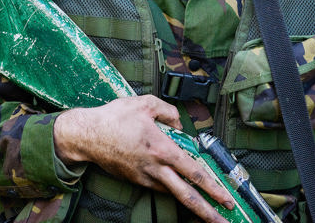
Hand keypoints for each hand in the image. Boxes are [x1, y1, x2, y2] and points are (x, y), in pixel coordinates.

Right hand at [53, 95, 234, 222]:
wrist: (87, 135)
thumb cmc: (113, 119)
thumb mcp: (144, 104)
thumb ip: (168, 111)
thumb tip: (179, 123)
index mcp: (162, 149)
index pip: (194, 172)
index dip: (213, 187)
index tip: (227, 197)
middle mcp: (155, 168)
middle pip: (186, 196)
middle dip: (207, 211)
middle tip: (224, 222)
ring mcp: (145, 177)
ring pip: (173, 194)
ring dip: (191, 204)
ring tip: (206, 212)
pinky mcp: (136, 179)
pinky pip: (159, 187)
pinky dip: (172, 190)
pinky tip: (179, 189)